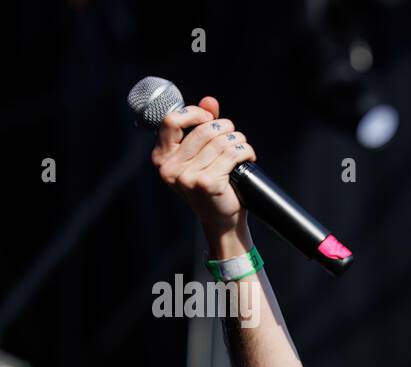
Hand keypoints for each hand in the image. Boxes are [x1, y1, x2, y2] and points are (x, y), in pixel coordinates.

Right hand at [151, 95, 257, 236]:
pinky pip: (232, 154)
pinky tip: (247, 158)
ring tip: (242, 148)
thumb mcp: (201, 155)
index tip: (210, 118)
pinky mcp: (206, 183)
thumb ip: (201, 126)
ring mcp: (187, 177)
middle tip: (234, 136)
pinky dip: (245, 152)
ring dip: (238, 140)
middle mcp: (170, 168)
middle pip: (203, 130)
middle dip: (225, 128)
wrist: (222, 220)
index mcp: (161, 158)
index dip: (195, 113)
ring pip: (221, 141)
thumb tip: (210, 101)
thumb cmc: (211, 185)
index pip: (172, 120)